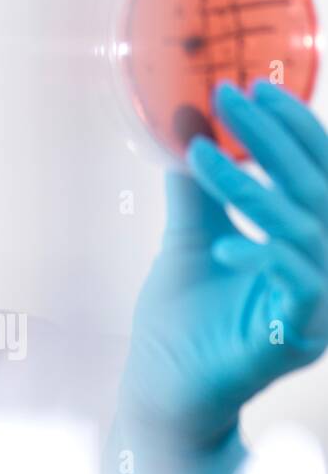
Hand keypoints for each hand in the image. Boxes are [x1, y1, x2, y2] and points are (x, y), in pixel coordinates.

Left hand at [105, 79, 327, 473]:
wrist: (162, 386)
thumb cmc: (181, 316)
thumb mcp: (189, 238)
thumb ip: (196, 188)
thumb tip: (184, 120)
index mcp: (305, 242)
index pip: (314, 172)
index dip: (291, 128)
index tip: (252, 87)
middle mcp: (323, 268)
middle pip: (311, 189)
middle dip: (270, 140)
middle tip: (226, 96)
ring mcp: (316, 304)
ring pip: (301, 231)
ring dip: (250, 188)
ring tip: (201, 153)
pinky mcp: (297, 339)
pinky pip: (296, 289)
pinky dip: (263, 260)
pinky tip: (226, 245)